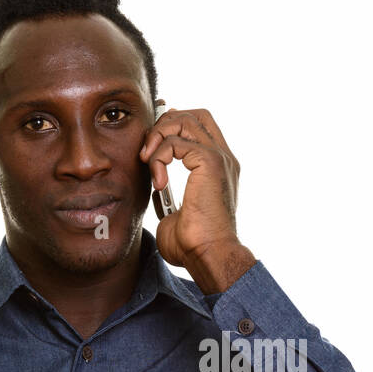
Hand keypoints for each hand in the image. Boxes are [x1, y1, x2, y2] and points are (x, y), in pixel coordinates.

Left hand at [139, 106, 255, 292]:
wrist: (208, 255)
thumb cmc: (193, 245)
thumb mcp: (175, 213)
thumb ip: (168, 195)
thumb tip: (156, 188)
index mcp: (220, 168)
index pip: (201, 126)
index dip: (176, 124)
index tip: (154, 142)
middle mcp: (224, 158)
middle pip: (194, 115)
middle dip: (165, 124)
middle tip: (148, 151)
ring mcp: (219, 158)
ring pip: (184, 120)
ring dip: (158, 137)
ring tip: (148, 162)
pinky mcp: (209, 162)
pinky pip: (175, 142)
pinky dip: (159, 157)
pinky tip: (158, 181)